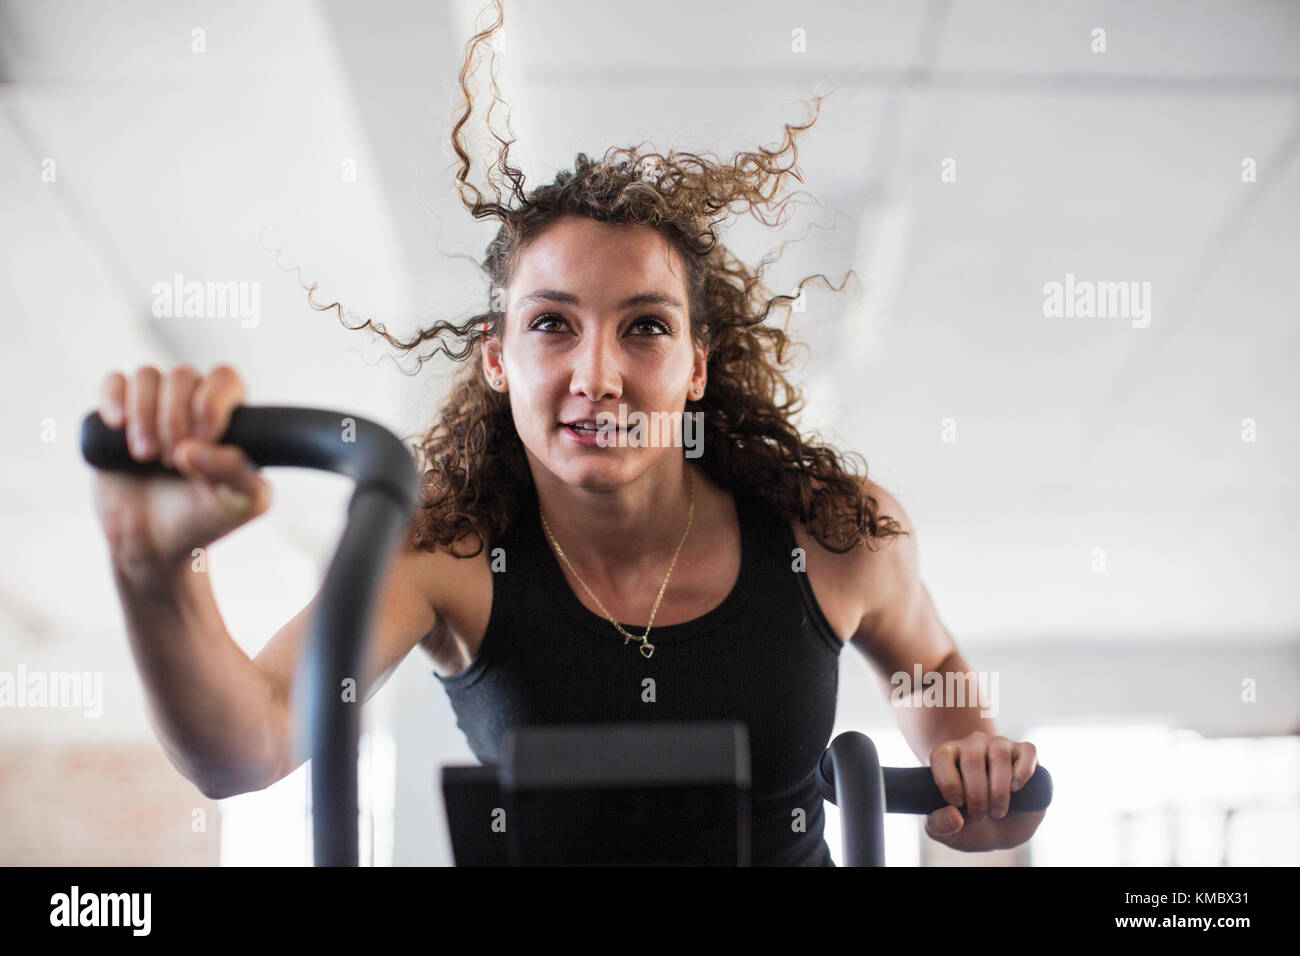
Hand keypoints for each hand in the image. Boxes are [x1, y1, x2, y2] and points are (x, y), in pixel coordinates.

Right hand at [92, 364, 271, 577]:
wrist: (153, 543)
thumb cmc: (204, 519)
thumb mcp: (244, 503)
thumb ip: (239, 471)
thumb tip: (194, 448)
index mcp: (228, 417)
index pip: (224, 379)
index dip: (211, 402)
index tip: (203, 440)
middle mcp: (191, 404)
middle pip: (182, 375)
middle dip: (174, 419)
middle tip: (172, 462)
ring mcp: (153, 407)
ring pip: (147, 376)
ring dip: (144, 416)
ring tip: (146, 457)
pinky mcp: (117, 417)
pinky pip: (114, 383)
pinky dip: (114, 398)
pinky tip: (117, 425)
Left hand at [924, 731, 1044, 852]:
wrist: (1001, 829)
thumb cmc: (968, 824)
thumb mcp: (947, 831)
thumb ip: (940, 825)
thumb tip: (954, 817)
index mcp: (946, 757)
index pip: (941, 757)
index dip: (948, 782)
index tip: (958, 804)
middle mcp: (972, 746)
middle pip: (972, 759)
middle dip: (977, 795)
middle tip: (980, 816)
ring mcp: (999, 745)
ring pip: (999, 755)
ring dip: (999, 790)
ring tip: (997, 811)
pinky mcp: (1024, 752)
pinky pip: (1027, 752)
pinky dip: (1023, 772)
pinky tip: (1016, 789)